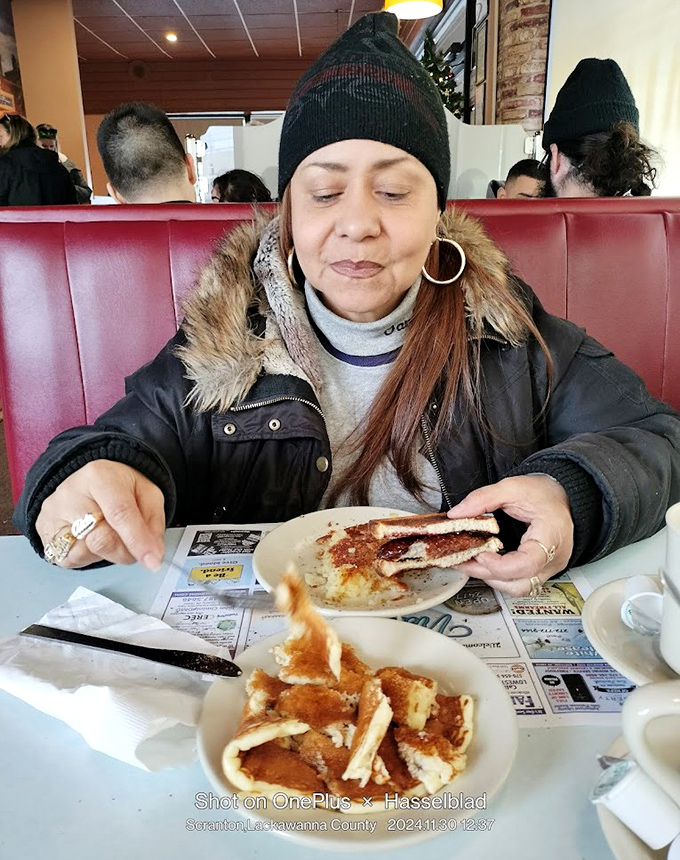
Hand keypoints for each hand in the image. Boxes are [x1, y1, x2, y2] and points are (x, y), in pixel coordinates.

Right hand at [35, 460, 165, 569]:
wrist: (87, 482)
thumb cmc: (119, 488)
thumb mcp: (147, 493)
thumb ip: (153, 522)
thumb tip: (153, 555)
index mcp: (100, 476)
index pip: (120, 513)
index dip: (138, 540)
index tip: (153, 561)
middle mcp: (70, 493)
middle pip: (103, 539)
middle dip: (126, 551)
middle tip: (135, 545)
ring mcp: (53, 514)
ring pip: (86, 553)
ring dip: (107, 554)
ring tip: (109, 534)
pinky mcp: (44, 532)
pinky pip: (70, 560)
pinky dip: (88, 556)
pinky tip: (91, 539)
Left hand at [448, 475, 573, 596]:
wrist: (562, 495)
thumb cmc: (545, 493)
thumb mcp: (513, 487)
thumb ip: (484, 498)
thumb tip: (457, 513)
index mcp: (551, 536)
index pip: (526, 564)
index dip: (498, 565)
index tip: (479, 553)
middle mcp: (553, 558)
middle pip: (519, 583)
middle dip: (486, 574)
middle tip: (462, 560)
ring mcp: (549, 567)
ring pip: (519, 588)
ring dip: (491, 578)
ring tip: (470, 562)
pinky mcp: (541, 570)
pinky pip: (520, 582)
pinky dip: (499, 576)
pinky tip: (484, 563)